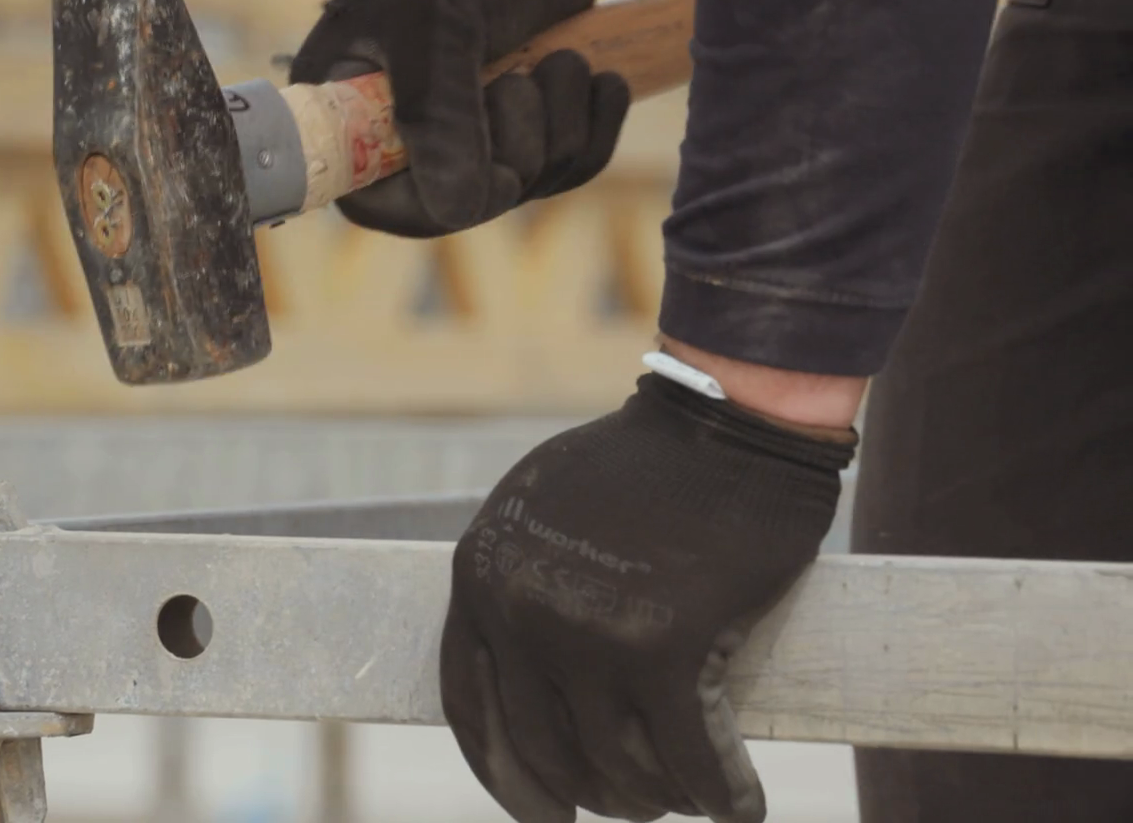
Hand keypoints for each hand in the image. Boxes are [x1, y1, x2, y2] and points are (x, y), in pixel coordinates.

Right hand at [288, 0, 630, 237]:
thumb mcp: (432, 25)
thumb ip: (437, 116)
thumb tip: (459, 209)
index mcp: (348, 112)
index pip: (376, 203)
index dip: (436, 202)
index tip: (490, 169)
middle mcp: (403, 133)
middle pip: (465, 202)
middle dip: (518, 149)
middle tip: (524, 79)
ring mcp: (469, 132)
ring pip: (530, 184)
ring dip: (563, 126)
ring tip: (562, 60)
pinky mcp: (527, 124)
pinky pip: (571, 166)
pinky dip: (595, 126)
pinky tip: (600, 79)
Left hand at [441, 373, 855, 821]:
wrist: (723, 425)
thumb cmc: (641, 469)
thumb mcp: (536, 514)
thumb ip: (515, 585)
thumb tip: (517, 675)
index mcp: (478, 577)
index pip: (470, 705)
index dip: (504, 772)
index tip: (540, 808)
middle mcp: (520, 613)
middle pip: (544, 746)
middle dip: (587, 794)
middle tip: (625, 807)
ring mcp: (589, 634)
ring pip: (616, 763)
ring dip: (652, 797)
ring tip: (679, 799)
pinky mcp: (668, 647)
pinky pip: (690, 756)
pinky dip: (719, 794)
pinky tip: (739, 809)